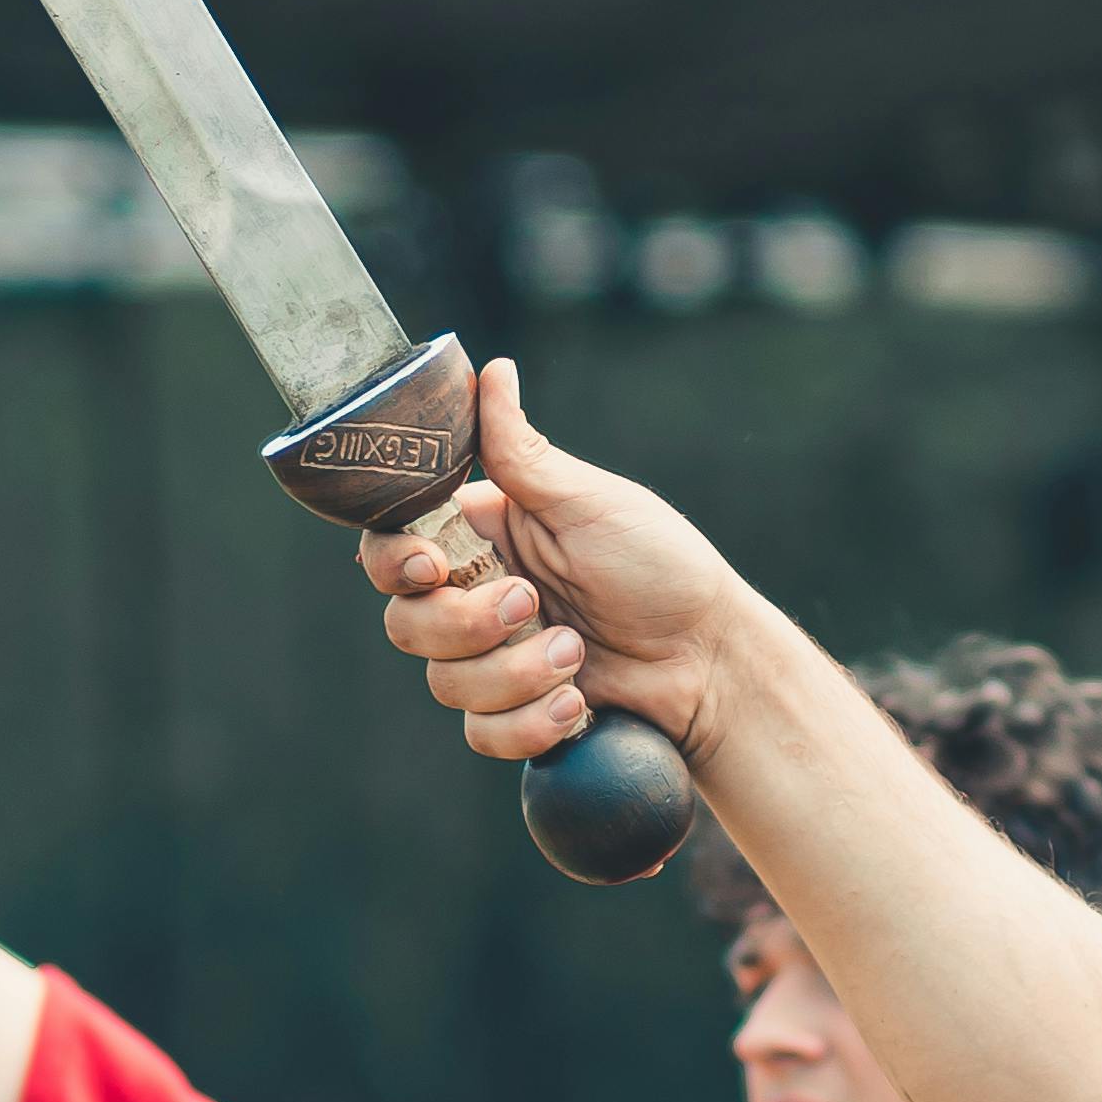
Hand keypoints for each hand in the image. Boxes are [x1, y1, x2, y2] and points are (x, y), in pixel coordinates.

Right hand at [356, 360, 752, 765]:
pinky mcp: (519, 712)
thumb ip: (522, 451)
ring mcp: (494, 659)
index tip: (430, 568)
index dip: (392, 563)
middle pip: (405, 624)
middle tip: (532, 605)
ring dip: (515, 674)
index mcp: (482, 536)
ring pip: (444, 683)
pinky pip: (482, 734)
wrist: (712, 657)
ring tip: (578, 656)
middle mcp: (476, 597)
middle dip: (466, 625)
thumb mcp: (589, 502)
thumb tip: (492, 367)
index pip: (390, 547)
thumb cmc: (661, 564)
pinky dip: (528, 724)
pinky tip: (578, 704)